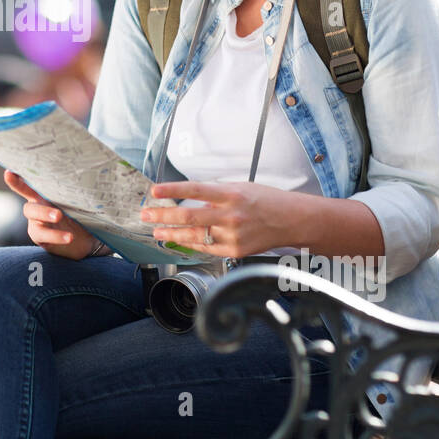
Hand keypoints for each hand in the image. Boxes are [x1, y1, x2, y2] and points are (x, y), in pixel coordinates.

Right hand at [4, 170, 99, 259]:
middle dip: (40, 207)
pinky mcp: (41, 237)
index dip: (16, 181)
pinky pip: (44, 236)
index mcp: (43, 195)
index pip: (28, 186)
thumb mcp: (76, 200)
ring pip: (35, 221)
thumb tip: (83, 175)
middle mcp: (36, 208)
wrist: (87, 237)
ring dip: (46, 216)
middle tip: (56, 210)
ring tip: (59, 217)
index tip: (8, 173)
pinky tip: (69, 237)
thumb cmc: (80, 212)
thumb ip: (72, 191)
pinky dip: (57, 236)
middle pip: (30, 206)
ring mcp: (37, 223)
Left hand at [141, 181, 295, 257]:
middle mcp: (231, 215)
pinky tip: (179, 240)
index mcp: (232, 194)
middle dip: (163, 215)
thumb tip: (192, 201)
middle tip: (146, 214)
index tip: (154, 191)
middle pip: (189, 215)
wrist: (292, 221)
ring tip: (156, 231)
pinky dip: (191, 243)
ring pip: (194, 235)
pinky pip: (206, 248)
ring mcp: (233, 235)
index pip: (195, 189)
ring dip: (171, 233)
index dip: (172, 190)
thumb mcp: (241, 188)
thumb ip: (215, 195)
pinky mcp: (235, 251)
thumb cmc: (267, 200)